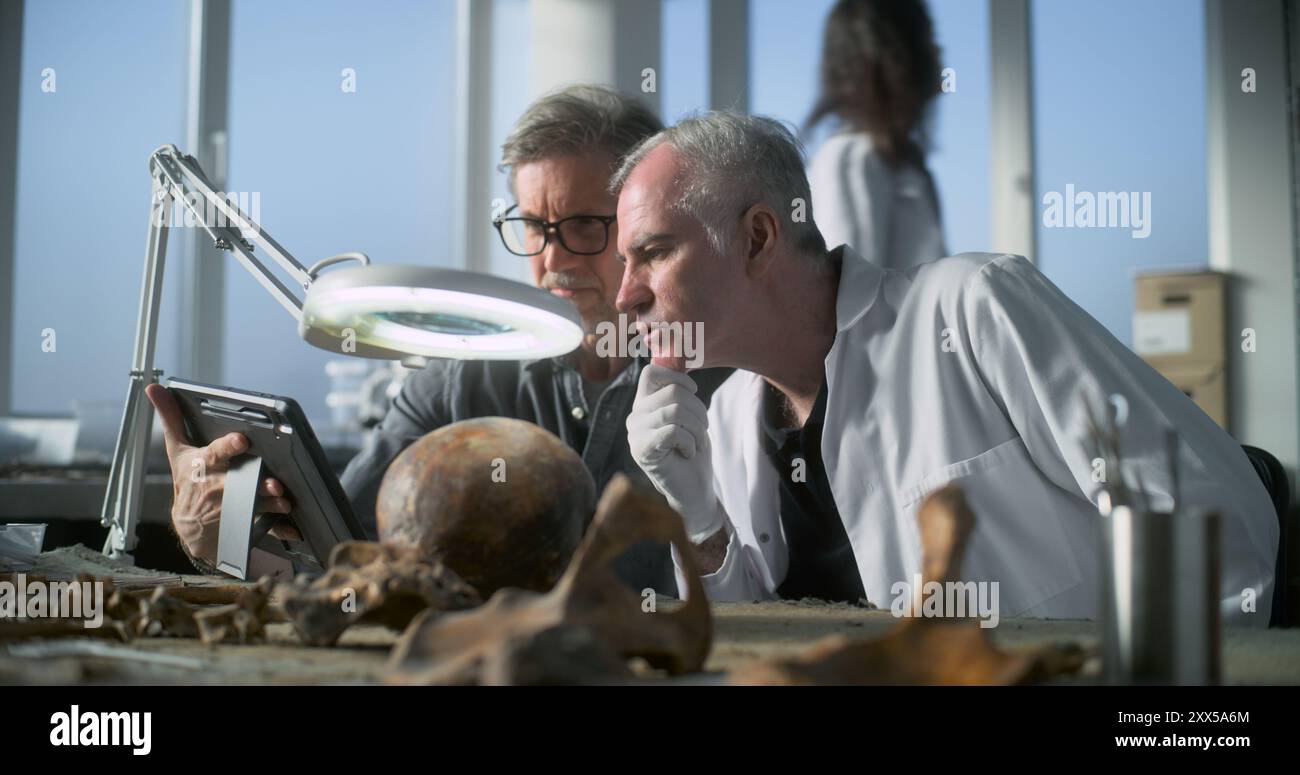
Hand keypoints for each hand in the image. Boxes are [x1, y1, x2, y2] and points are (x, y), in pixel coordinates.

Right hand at [145, 383, 298, 566]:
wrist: (191, 525)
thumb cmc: (187, 480)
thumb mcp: (176, 451)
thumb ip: (171, 418)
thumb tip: (154, 387)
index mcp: (203, 465)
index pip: (215, 454)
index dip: (228, 447)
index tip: (241, 440)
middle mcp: (217, 485)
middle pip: (240, 481)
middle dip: (256, 481)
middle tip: (273, 481)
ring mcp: (232, 505)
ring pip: (254, 502)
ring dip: (269, 501)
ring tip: (283, 498)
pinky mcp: (247, 520)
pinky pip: (266, 523)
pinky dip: (280, 525)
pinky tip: (293, 524)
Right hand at [626, 363, 723, 541]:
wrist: (694, 491)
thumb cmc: (693, 452)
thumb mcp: (689, 417)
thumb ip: (679, 393)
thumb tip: (683, 359)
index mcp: (644, 405)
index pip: (652, 372)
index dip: (679, 378)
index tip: (694, 394)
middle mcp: (634, 417)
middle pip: (672, 392)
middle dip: (698, 410)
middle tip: (702, 429)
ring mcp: (635, 434)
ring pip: (674, 410)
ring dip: (696, 428)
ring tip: (696, 442)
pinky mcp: (641, 450)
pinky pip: (673, 431)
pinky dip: (690, 441)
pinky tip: (688, 452)